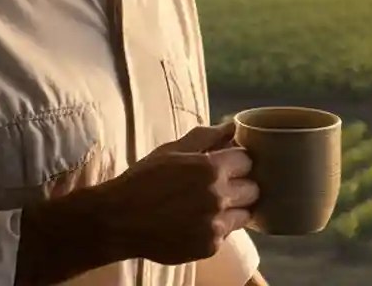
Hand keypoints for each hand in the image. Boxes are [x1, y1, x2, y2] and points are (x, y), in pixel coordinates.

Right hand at [94, 122, 258, 264]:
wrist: (119, 220)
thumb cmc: (143, 180)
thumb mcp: (172, 151)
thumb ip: (206, 137)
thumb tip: (233, 125)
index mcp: (210, 169)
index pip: (248, 161)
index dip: (236, 162)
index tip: (226, 164)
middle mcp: (217, 198)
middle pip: (253, 188)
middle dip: (240, 185)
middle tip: (220, 186)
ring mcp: (215, 225)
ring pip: (245, 213)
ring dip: (234, 208)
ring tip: (209, 205)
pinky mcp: (210, 246)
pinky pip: (227, 233)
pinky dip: (217, 227)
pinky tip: (196, 221)